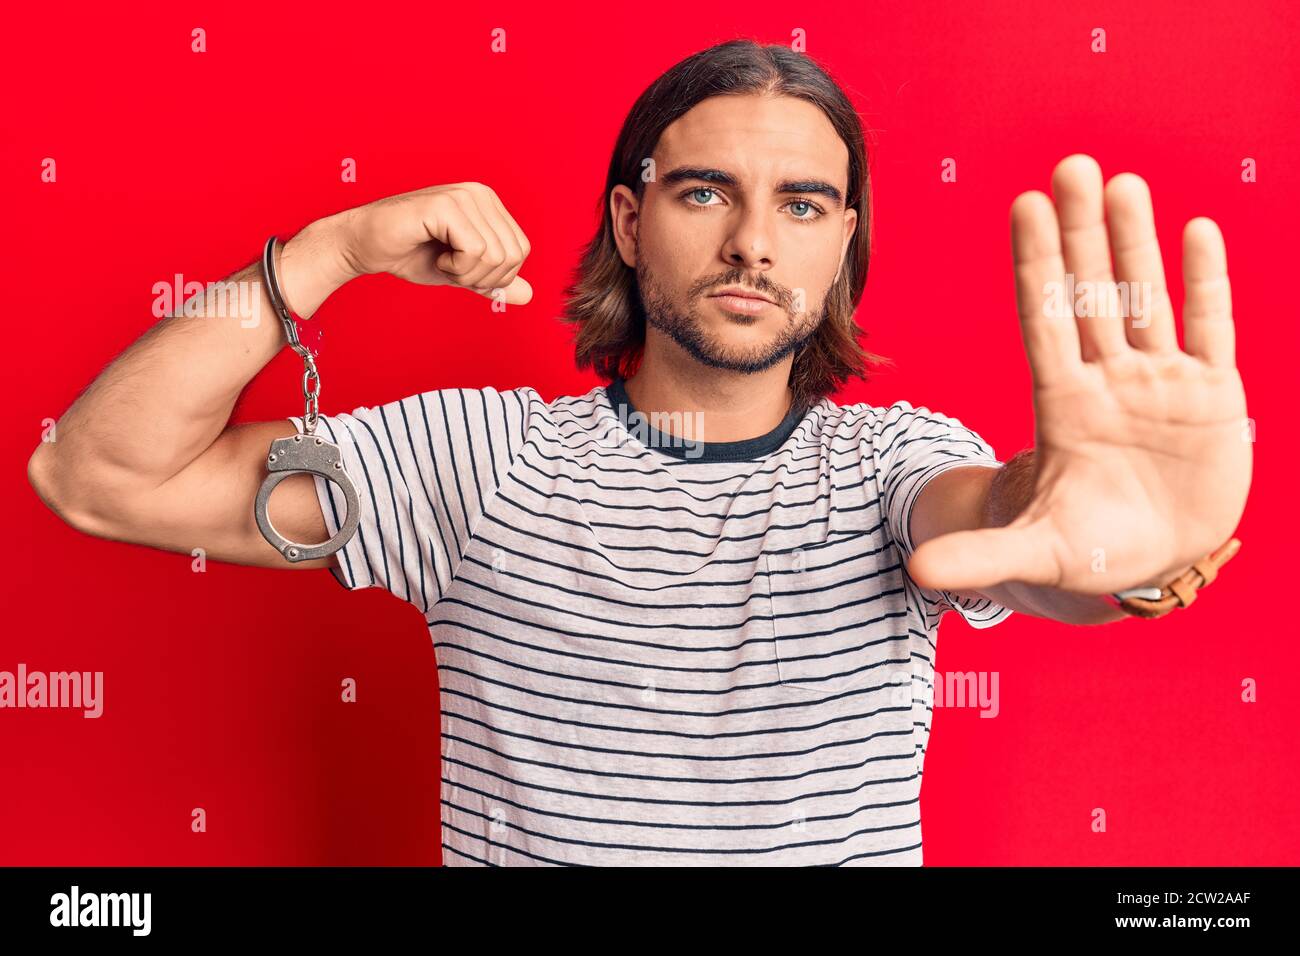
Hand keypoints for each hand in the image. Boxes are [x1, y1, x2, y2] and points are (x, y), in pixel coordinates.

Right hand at [334, 182, 532, 304]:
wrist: (368, 247)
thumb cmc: (412, 255)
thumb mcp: (462, 274)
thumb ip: (494, 282)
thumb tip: (528, 295)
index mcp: (489, 204)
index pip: (520, 251)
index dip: (494, 275)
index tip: (462, 269)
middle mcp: (481, 194)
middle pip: (512, 256)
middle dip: (481, 277)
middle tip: (450, 267)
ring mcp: (464, 196)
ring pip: (495, 256)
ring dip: (466, 273)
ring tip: (442, 260)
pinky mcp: (446, 205)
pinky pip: (475, 251)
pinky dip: (456, 267)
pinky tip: (435, 255)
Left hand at [910, 154, 1250, 595]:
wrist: (1152, 562)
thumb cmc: (1089, 550)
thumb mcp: (1035, 554)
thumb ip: (980, 557)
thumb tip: (915, 573)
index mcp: (1062, 406)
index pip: (1044, 320)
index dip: (1036, 266)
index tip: (1023, 206)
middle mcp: (1108, 380)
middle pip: (1090, 293)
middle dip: (1080, 234)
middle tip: (1069, 166)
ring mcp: (1161, 384)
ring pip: (1147, 300)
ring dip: (1138, 244)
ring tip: (1123, 184)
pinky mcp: (1213, 396)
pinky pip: (1212, 330)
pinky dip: (1206, 285)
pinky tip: (1196, 231)